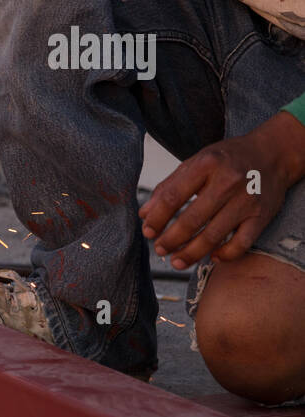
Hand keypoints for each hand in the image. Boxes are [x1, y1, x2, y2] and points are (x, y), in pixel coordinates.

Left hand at [139, 111, 304, 269]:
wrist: (272, 154)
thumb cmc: (226, 159)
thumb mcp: (195, 162)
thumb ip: (168, 186)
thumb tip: (145, 214)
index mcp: (206, 165)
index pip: (173, 196)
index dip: (156, 218)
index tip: (147, 232)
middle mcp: (228, 182)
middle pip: (192, 220)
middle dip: (171, 239)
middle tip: (159, 249)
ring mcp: (247, 201)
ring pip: (214, 235)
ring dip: (192, 253)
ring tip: (177, 262)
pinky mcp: (262, 216)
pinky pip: (242, 243)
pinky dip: (225, 255)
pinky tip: (212, 257)